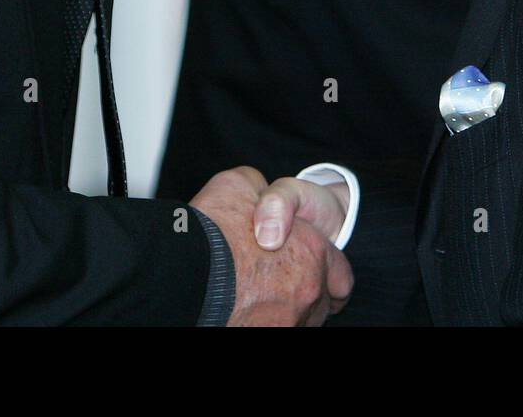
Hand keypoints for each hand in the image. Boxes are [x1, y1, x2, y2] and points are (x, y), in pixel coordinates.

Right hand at [190, 167, 353, 325]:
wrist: (181, 273)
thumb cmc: (212, 228)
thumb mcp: (239, 185)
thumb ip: (265, 194)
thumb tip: (262, 198)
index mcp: (313, 253)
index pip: (341, 276)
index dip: (327, 272)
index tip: (309, 272)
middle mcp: (309, 293)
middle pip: (319, 304)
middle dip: (303, 296)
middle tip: (278, 287)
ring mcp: (289, 323)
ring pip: (299, 322)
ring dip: (284, 314)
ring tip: (256, 302)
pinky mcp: (268, 336)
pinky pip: (275, 330)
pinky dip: (263, 323)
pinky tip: (244, 315)